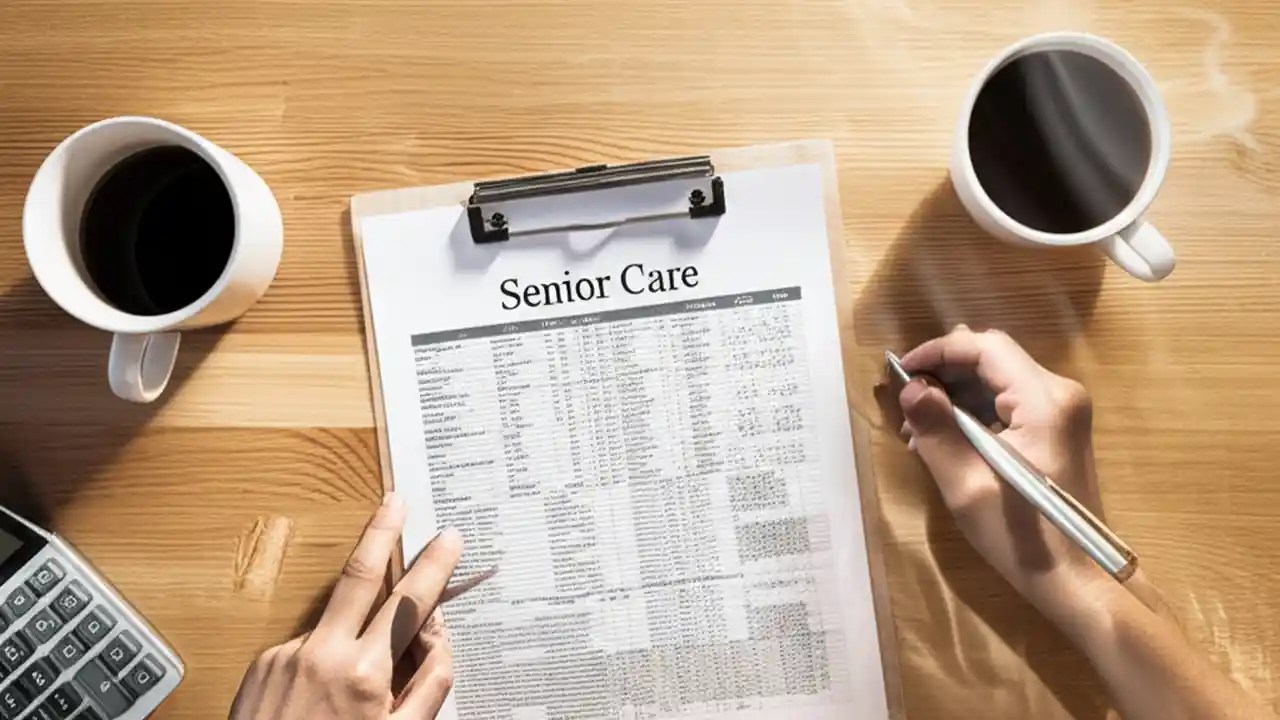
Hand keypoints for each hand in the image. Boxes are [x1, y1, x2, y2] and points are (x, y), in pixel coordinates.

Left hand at [230, 494, 459, 719]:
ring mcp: (287, 655)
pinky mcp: (262, 665)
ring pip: (334, 621)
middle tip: (396, 501)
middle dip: (381, 532)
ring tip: (349, 685)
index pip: (409, 602)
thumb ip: (428, 685)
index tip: (447, 540)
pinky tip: (319, 699)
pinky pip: (306, 649)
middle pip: (359, 575)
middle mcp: (323, 654)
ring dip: (352, 629)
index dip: (433, 567)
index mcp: (364, 673)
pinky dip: (322, 662)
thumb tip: (437, 638)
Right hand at [897, 326, 1112, 620]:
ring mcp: (1061, 411)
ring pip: (997, 379)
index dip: (938, 352)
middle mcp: (1059, 394)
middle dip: (944, 373)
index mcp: (1044, 402)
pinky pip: (1008, 402)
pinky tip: (945, 439)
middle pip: (992, 358)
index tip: (900, 372)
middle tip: (905, 403)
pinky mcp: (1056, 429)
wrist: (1077, 579)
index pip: (985, 348)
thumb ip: (937, 430)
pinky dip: (973, 411)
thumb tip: (911, 387)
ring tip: (918, 427)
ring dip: (955, 394)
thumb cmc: (1024, 538)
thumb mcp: (967, 486)